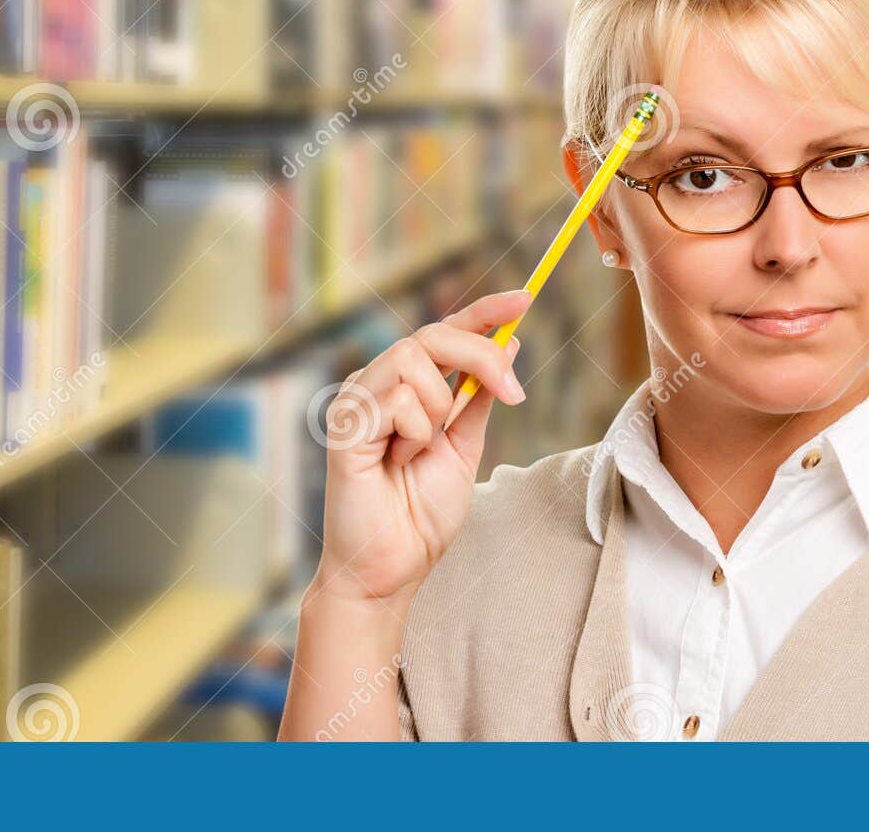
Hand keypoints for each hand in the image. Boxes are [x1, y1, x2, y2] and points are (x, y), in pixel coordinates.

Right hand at [311, 289, 530, 606]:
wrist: (392, 568)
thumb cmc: (420, 515)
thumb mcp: (465, 446)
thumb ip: (479, 396)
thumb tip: (510, 343)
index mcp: (405, 388)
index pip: (444, 332)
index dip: (483, 312)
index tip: (523, 299)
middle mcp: (376, 386)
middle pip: (432, 334)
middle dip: (481, 355)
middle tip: (513, 394)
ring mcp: (356, 402)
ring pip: (413, 360)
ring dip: (437, 409)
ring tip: (419, 451)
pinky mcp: (345, 425)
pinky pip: (397, 399)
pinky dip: (414, 433)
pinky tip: (396, 462)